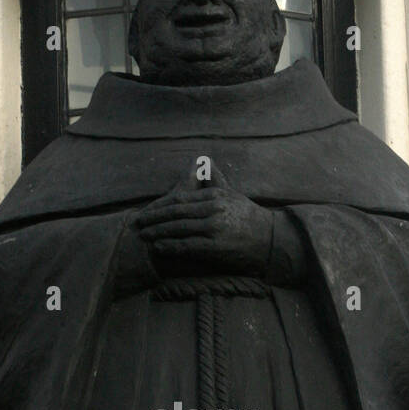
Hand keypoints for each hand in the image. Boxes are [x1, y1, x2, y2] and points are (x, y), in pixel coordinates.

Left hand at [133, 164, 273, 275]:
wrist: (271, 239)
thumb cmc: (249, 218)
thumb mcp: (233, 195)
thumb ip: (215, 180)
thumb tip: (203, 163)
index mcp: (214, 196)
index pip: (180, 199)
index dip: (160, 205)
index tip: (146, 211)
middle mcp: (212, 209)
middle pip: (175, 212)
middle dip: (154, 218)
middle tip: (137, 223)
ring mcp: (213, 227)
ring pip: (178, 228)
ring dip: (158, 232)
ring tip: (143, 236)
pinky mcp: (215, 246)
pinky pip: (187, 245)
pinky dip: (170, 246)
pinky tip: (158, 247)